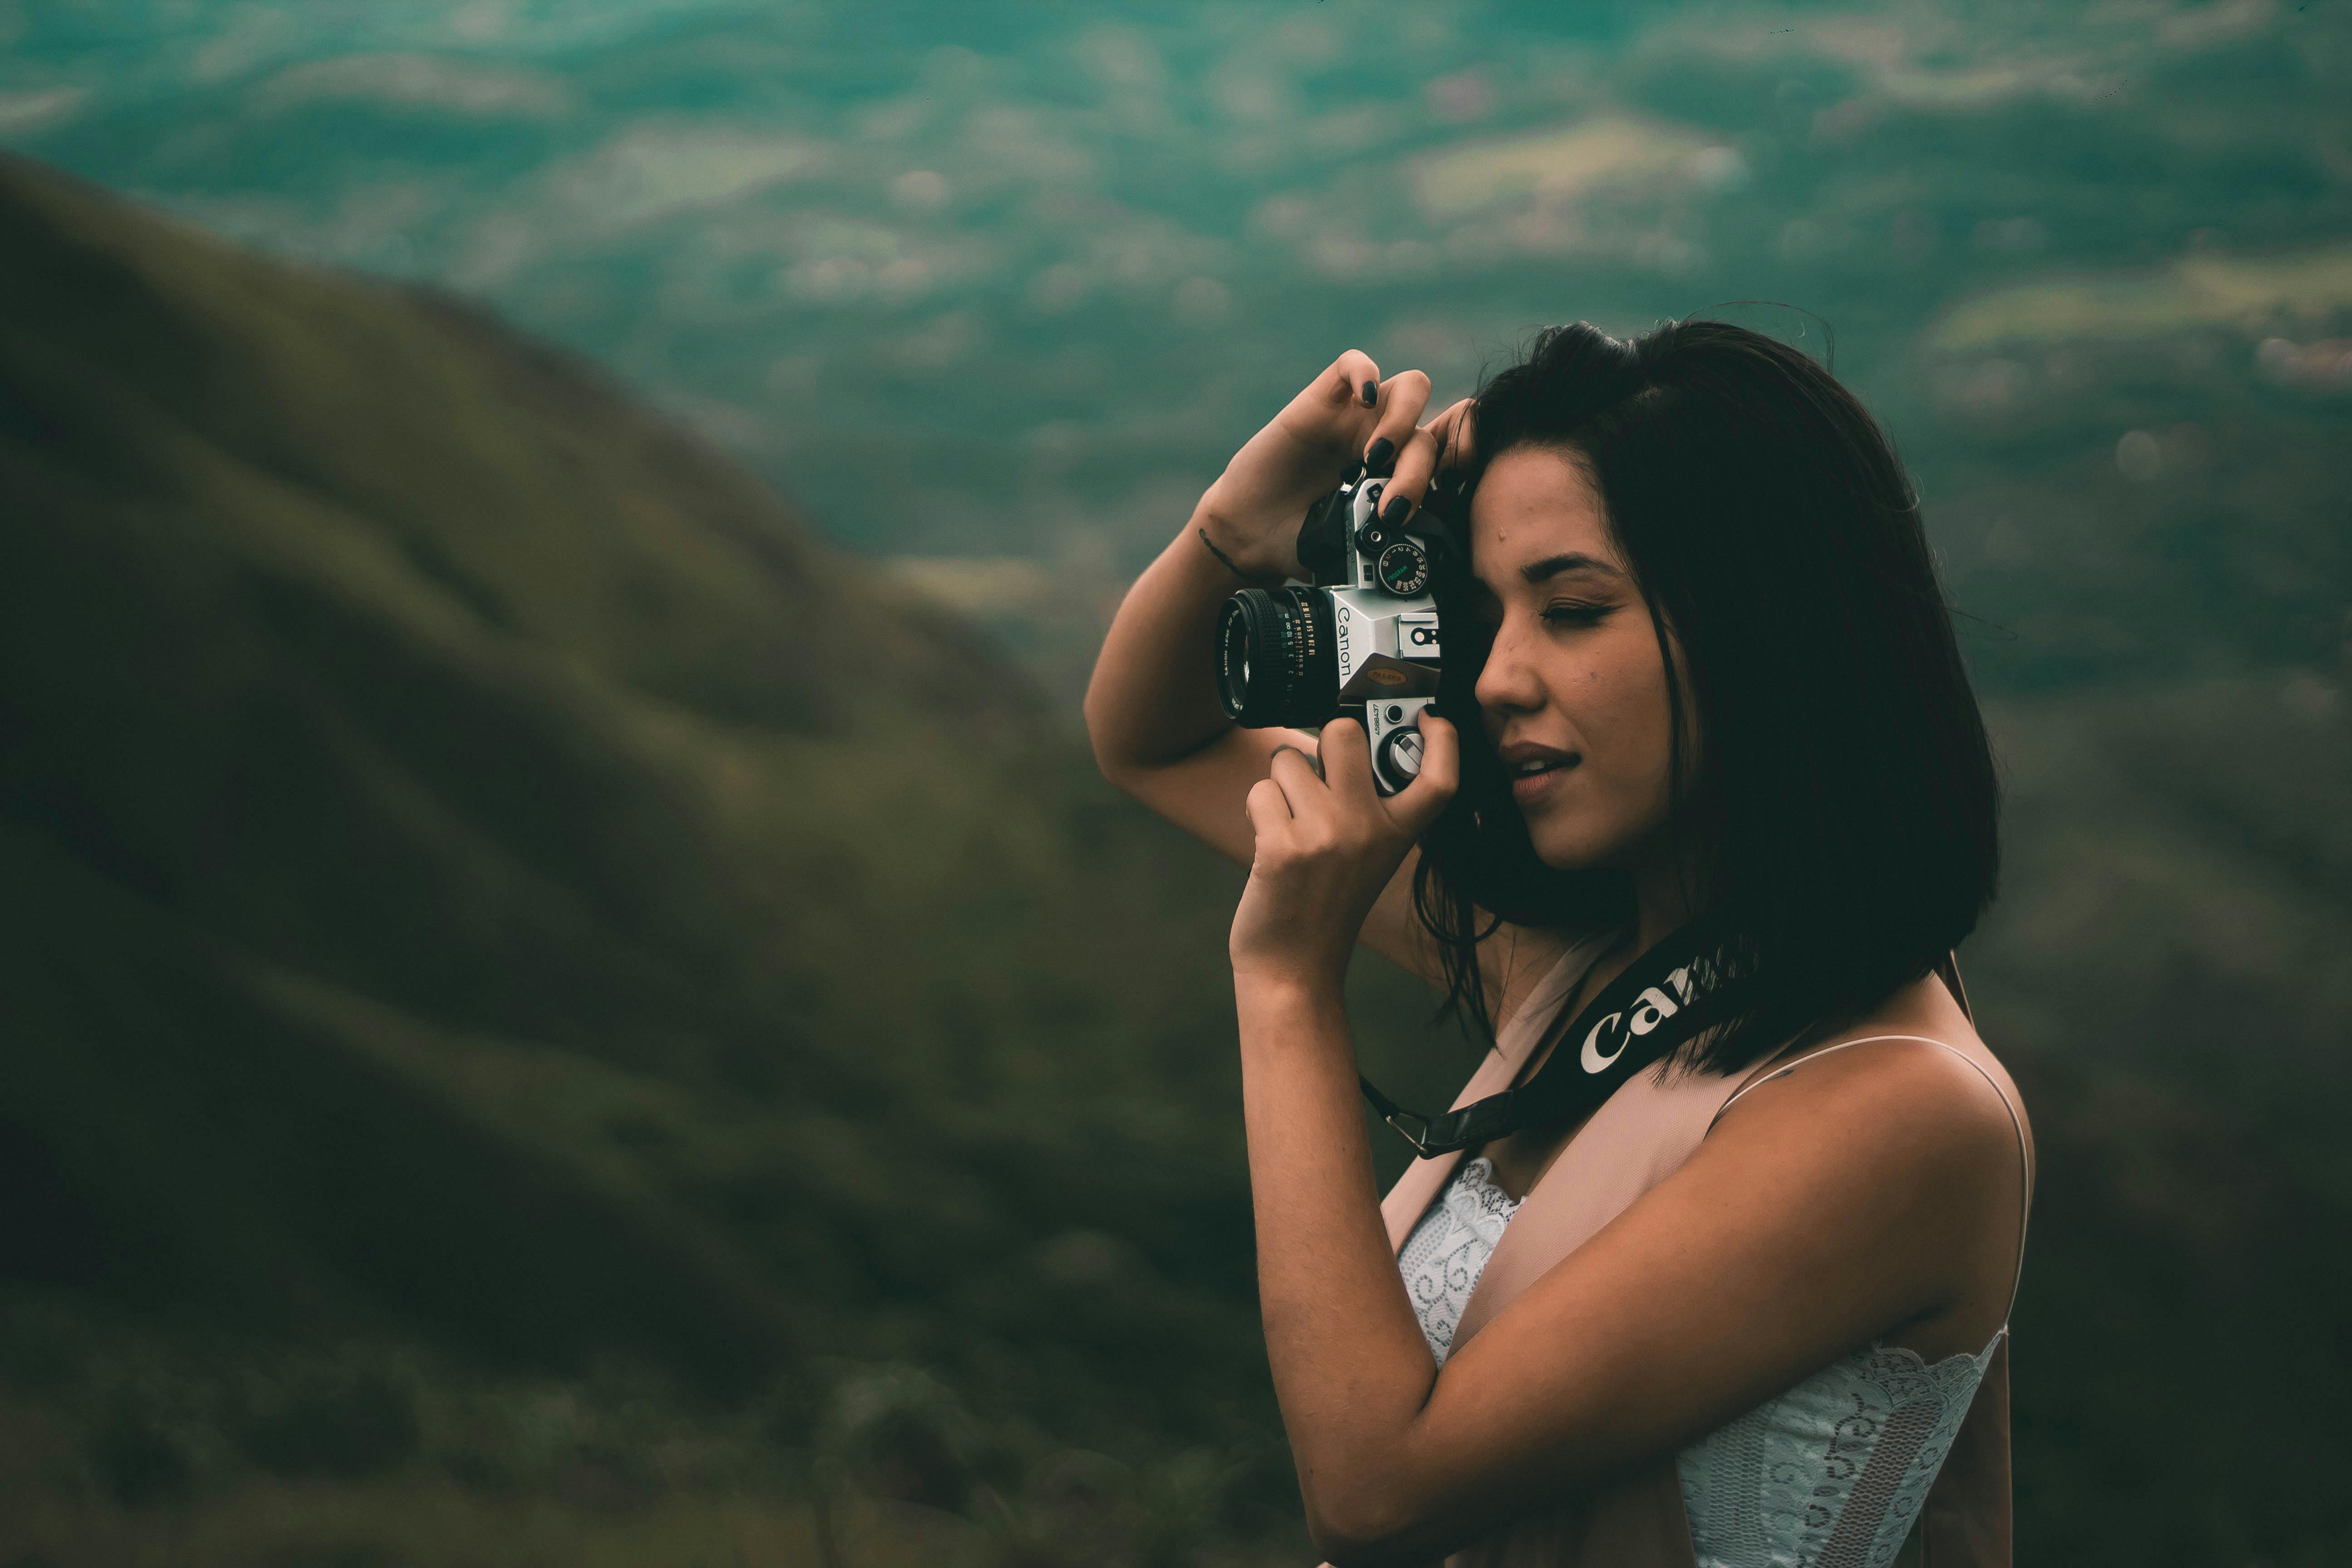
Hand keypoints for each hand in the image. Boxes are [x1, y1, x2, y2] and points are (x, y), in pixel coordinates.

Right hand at [1198, 351, 1473, 581]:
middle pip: (1429, 434)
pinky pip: (1353, 363)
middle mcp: (1386, 443)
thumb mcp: (1357, 555)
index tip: (1440, 507)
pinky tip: (1365, 398)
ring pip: (1410, 389)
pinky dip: (1366, 373)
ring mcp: (1358, 418)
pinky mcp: (1323, 399)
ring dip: (1403, 421)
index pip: (1450, 457)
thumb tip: (1424, 568)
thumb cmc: (1303, 544)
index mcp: (1402, 477)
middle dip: (1417, 472)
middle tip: (1390, 510)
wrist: (1251, 535)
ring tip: (1375, 457)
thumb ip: (1389, 551)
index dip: (1458, 471)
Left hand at [1230, 710, 1460, 992]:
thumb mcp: (1371, 858)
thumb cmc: (1326, 905)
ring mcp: (1325, 835)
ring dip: (1281, 783)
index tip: (1430, 717)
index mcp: (1398, 833)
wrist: (1294, 966)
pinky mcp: (1281, 847)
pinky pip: (1261, 791)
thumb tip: (1345, 742)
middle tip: (1318, 771)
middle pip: (1344, 732)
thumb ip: (1371, 808)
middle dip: (1323, 738)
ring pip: (1288, 759)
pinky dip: (1258, 810)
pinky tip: (1270, 843)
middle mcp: (1368, 829)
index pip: (1439, 778)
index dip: (1444, 740)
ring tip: (1290, 823)